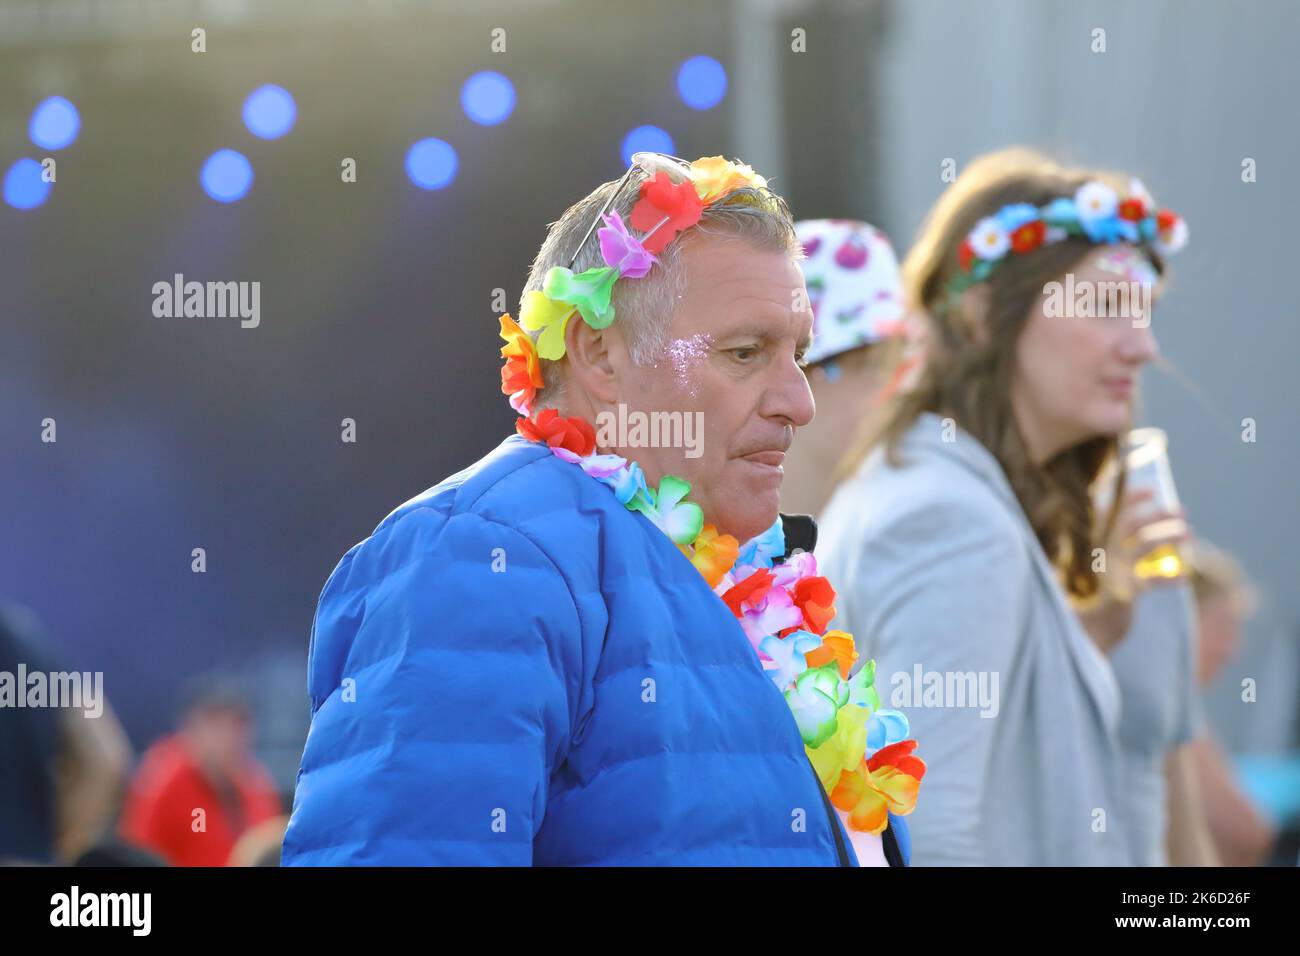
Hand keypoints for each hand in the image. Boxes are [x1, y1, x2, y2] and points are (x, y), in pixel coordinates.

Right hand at [1078, 489, 1189, 652]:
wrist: (1085, 634)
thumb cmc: (1095, 604)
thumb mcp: (1105, 574)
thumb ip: (1117, 555)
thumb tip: (1148, 542)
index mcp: (1091, 547)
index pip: (1109, 514)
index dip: (1130, 500)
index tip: (1150, 491)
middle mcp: (1098, 555)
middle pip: (1129, 524)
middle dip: (1157, 515)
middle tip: (1182, 511)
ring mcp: (1109, 573)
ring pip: (1142, 545)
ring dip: (1168, 536)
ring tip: (1189, 532)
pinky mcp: (1121, 593)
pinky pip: (1151, 580)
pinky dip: (1169, 577)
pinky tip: (1184, 576)